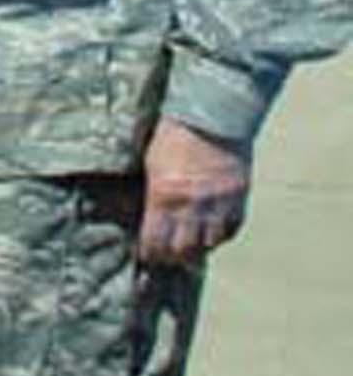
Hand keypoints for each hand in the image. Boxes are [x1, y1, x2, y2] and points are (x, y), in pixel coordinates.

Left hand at [139, 116, 249, 265]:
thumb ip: (149, 192)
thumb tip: (136, 213)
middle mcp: (192, 206)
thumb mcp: (150, 163)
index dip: (150, 253)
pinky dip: (219, 236)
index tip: (146, 256)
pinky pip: (230, 231)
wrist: (213, 117)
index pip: (155, 241)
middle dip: (171, 257)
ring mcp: (219, 205)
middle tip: (166, 258)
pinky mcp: (238, 199)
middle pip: (182, 250)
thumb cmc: (173, 135)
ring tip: (188, 249)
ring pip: (208, 245)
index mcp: (164, 196)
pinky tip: (211, 235)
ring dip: (197, 249)